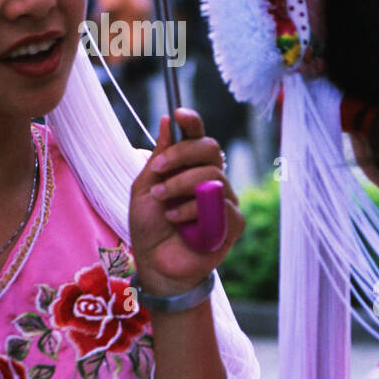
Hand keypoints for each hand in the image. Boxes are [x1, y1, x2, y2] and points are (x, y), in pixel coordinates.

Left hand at [129, 108, 243, 298]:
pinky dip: (192, 210)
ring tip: (160, 199)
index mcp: (189, 167)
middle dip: (182, 154)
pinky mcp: (233, 223)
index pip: (198, 137)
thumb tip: (168, 120)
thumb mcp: (145, 187)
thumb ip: (159, 157)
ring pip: (213, 175)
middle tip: (158, 169)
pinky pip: (220, 205)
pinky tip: (176, 220)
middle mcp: (210, 179)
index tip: (179, 114)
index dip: (192, 123)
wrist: (155, 264)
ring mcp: (224, 199)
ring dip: (181, 185)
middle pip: (210, 148)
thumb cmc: (149, 226)